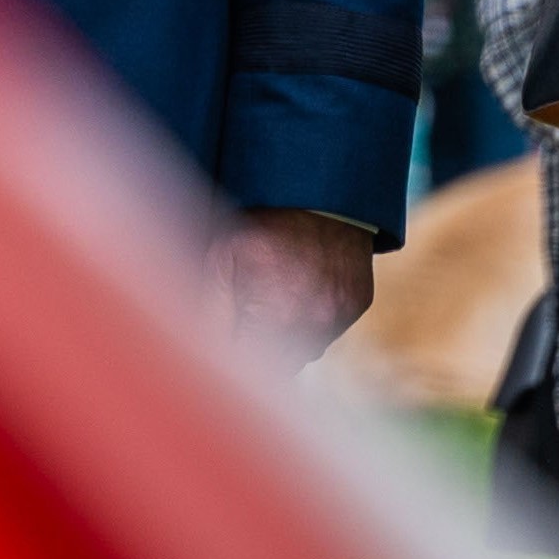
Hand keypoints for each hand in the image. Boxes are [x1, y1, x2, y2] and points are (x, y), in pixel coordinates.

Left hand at [210, 209, 375, 361]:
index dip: (228, 359)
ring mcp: (340, 318)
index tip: (218, 341)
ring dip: (282, 338)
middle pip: (277, 367)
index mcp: (276, 318)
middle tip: (240, 316)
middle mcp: (315, 326)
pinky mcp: (356, 306)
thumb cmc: (263, 222)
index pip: (246, 368)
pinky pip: (325, 331)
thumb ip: (212, 312)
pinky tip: (295, 289)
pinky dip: (308, 320)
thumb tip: (201, 351)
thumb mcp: (223, 259)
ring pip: (302, 352)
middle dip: (254, 350)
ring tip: (270, 295)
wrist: (322, 190)